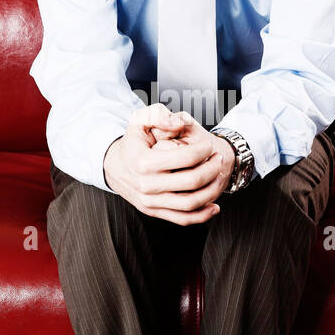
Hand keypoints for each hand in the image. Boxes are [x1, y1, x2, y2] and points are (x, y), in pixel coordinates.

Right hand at [103, 104, 235, 224]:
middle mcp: (146, 185)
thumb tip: (179, 124)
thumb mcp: (139, 120)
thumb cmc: (133, 142)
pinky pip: (182, 219)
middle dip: (213, 169)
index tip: (209, 145)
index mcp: (143, 161)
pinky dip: (202, 215)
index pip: (185, 157)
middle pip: (192, 181)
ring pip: (190, 203)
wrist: (115, 167)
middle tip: (218, 159)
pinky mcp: (154, 212)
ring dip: (212, 190)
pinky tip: (214, 205)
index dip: (204, 150)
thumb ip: (159, 115)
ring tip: (219, 177)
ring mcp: (150, 201)